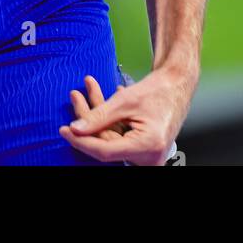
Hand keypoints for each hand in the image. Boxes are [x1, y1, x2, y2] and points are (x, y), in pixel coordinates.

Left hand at [59, 69, 190, 164]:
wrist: (178, 85)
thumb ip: (99, 116)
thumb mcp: (126, 100)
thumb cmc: (159, 90)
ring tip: (88, 90)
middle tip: (76, 97)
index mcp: (147, 146)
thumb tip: (76, 129)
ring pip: (111, 139)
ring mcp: (147, 156)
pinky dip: (110, 119)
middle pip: (106, 144)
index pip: (104, 151)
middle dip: (89, 119)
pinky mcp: (143, 150)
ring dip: (98, 116)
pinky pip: (120, 138)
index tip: (65, 130)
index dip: (82, 141)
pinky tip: (105, 99)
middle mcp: (149, 157)